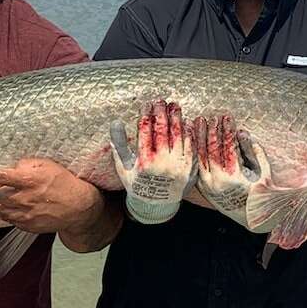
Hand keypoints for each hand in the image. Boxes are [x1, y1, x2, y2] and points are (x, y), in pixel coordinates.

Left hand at [0, 158, 104, 234]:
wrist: (78, 207)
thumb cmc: (63, 183)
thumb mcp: (47, 166)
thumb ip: (26, 165)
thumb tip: (12, 168)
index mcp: (28, 180)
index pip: (1, 176)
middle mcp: (24, 198)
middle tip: (3, 190)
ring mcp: (25, 215)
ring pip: (0, 211)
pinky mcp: (27, 226)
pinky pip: (10, 220)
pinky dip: (9, 214)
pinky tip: (17, 210)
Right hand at [110, 99, 196, 224]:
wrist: (157, 206)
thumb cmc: (137, 184)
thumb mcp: (124, 166)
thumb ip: (119, 144)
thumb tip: (115, 122)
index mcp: (144, 163)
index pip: (145, 132)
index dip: (146, 116)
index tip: (146, 105)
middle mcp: (162, 164)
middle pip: (162, 131)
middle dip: (161, 113)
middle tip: (161, 101)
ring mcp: (178, 166)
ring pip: (178, 136)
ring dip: (176, 119)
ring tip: (174, 106)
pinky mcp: (190, 169)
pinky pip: (191, 146)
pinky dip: (189, 133)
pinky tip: (187, 121)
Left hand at [193, 113, 270, 227]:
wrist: (252, 218)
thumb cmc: (261, 193)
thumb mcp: (263, 172)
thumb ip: (253, 152)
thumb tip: (242, 133)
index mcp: (233, 177)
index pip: (228, 147)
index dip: (227, 131)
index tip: (227, 117)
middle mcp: (217, 181)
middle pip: (211, 150)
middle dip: (212, 131)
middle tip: (212, 117)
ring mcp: (208, 186)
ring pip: (200, 158)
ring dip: (200, 139)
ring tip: (199, 124)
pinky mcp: (203, 189)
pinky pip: (197, 167)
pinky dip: (195, 152)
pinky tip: (194, 141)